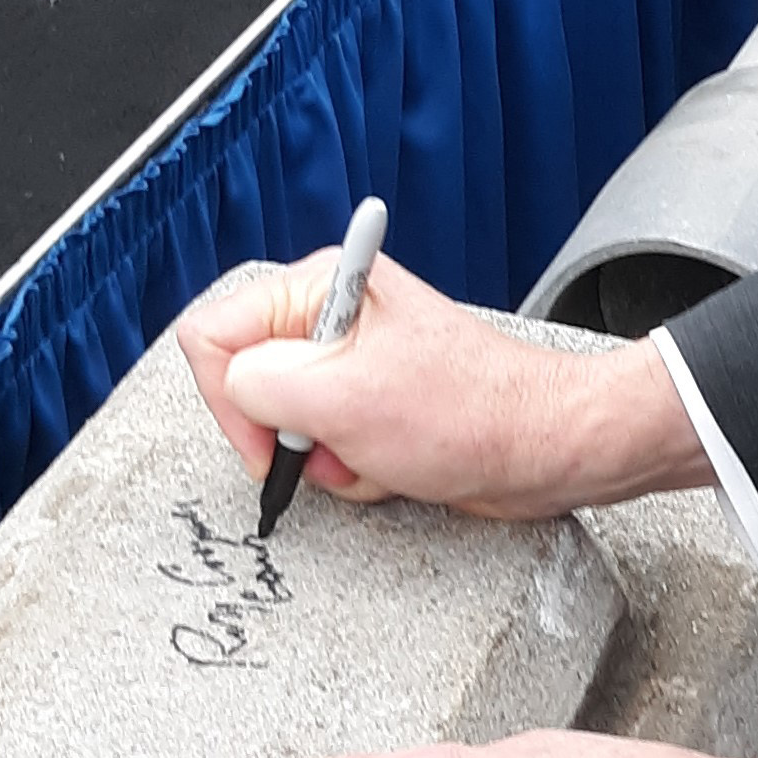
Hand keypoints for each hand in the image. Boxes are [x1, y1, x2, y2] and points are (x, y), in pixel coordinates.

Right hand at [178, 252, 706, 521]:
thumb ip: (261, 385)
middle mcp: (331, 319)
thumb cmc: (466, 412)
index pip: (215, 334)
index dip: (230, 399)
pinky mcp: (376, 403)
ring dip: (327, 459)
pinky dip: (354, 469)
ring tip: (377, 453)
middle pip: (250, 386)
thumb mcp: (343, 398)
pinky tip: (394, 464)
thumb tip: (233, 384)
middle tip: (336, 445)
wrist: (543, 447)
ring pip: (289, 428)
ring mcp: (354, 364)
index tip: (267, 442)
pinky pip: (329, 447)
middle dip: (288, 436)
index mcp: (319, 288)